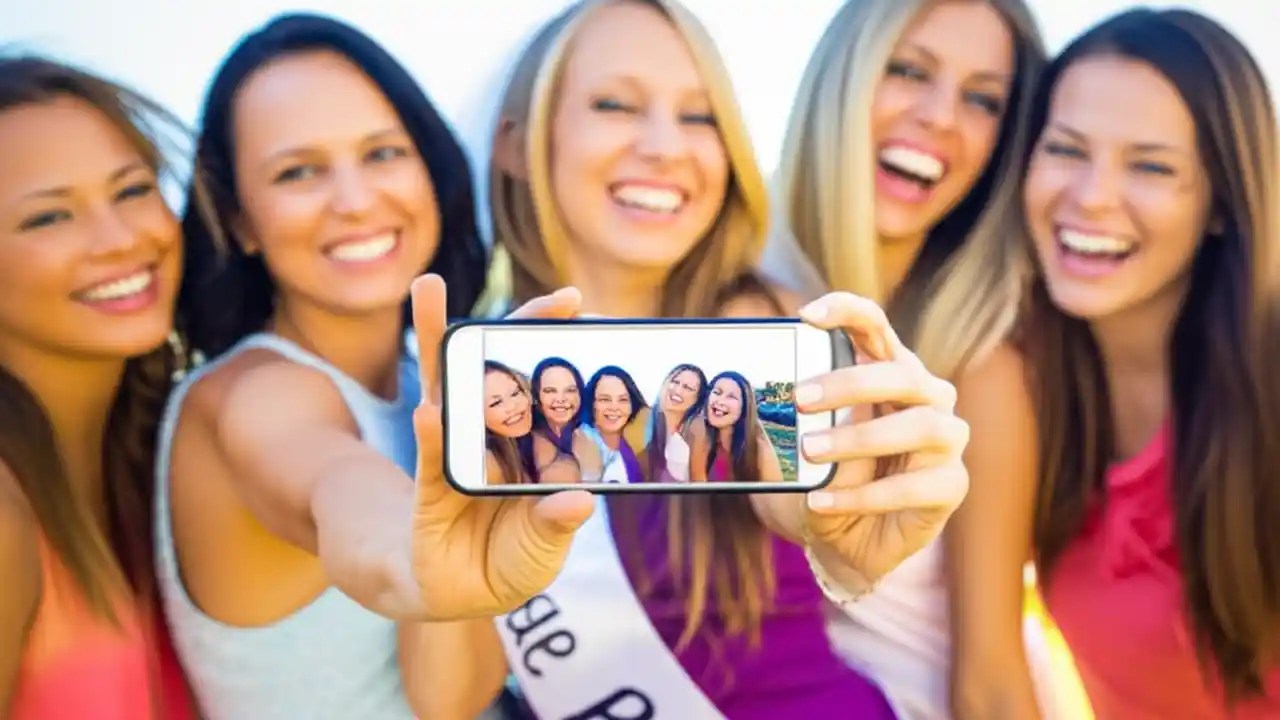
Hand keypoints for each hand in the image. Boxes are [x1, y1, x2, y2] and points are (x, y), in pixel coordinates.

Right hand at [407, 275, 594, 618]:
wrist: (455, 595)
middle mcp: (494, 436)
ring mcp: (458, 453)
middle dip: (521, 328)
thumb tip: (581, 501)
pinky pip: (433, 459)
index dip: (567, 353)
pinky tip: (430, 411)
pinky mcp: (430, 490)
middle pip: (505, 371)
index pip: (550, 388)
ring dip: (437, 339)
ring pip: (449, 388)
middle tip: (560, 297)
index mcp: (531, 445)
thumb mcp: (543, 546)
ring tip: (427, 288)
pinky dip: (432, 436)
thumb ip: (555, 523)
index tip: (593, 318)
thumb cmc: (509, 559)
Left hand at [792, 292, 969, 587]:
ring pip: (920, 426)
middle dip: (850, 383)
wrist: (848, 542)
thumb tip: (760, 398)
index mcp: (888, 371)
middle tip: (801, 399)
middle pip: (901, 374)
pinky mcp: (950, 486)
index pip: (875, 325)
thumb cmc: (827, 477)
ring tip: (811, 452)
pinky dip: (862, 496)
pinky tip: (821, 503)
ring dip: (859, 438)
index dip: (847, 311)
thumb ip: (792, 417)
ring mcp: (946, 441)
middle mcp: (927, 398)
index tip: (807, 315)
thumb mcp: (802, 441)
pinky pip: (915, 487)